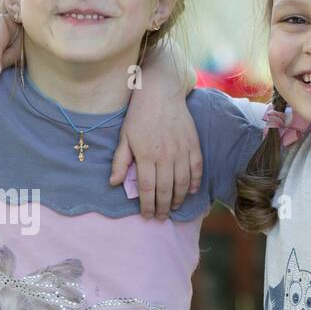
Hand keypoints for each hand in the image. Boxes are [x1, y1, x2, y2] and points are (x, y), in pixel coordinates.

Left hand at [110, 91, 202, 218]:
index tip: (146, 215)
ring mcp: (182, 150)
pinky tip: (190, 192)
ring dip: (178, 199)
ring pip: (182, 183)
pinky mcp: (193, 144)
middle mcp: (166, 156)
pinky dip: (194, 183)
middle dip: (162, 207)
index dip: (147, 205)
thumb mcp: (124, 137)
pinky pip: (196, 169)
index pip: (148, 188)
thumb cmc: (139, 115)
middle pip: (166, 189)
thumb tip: (114, 183)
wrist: (161, 92)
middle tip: (160, 217)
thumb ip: (120, 161)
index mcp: (146, 155)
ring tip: (172, 208)